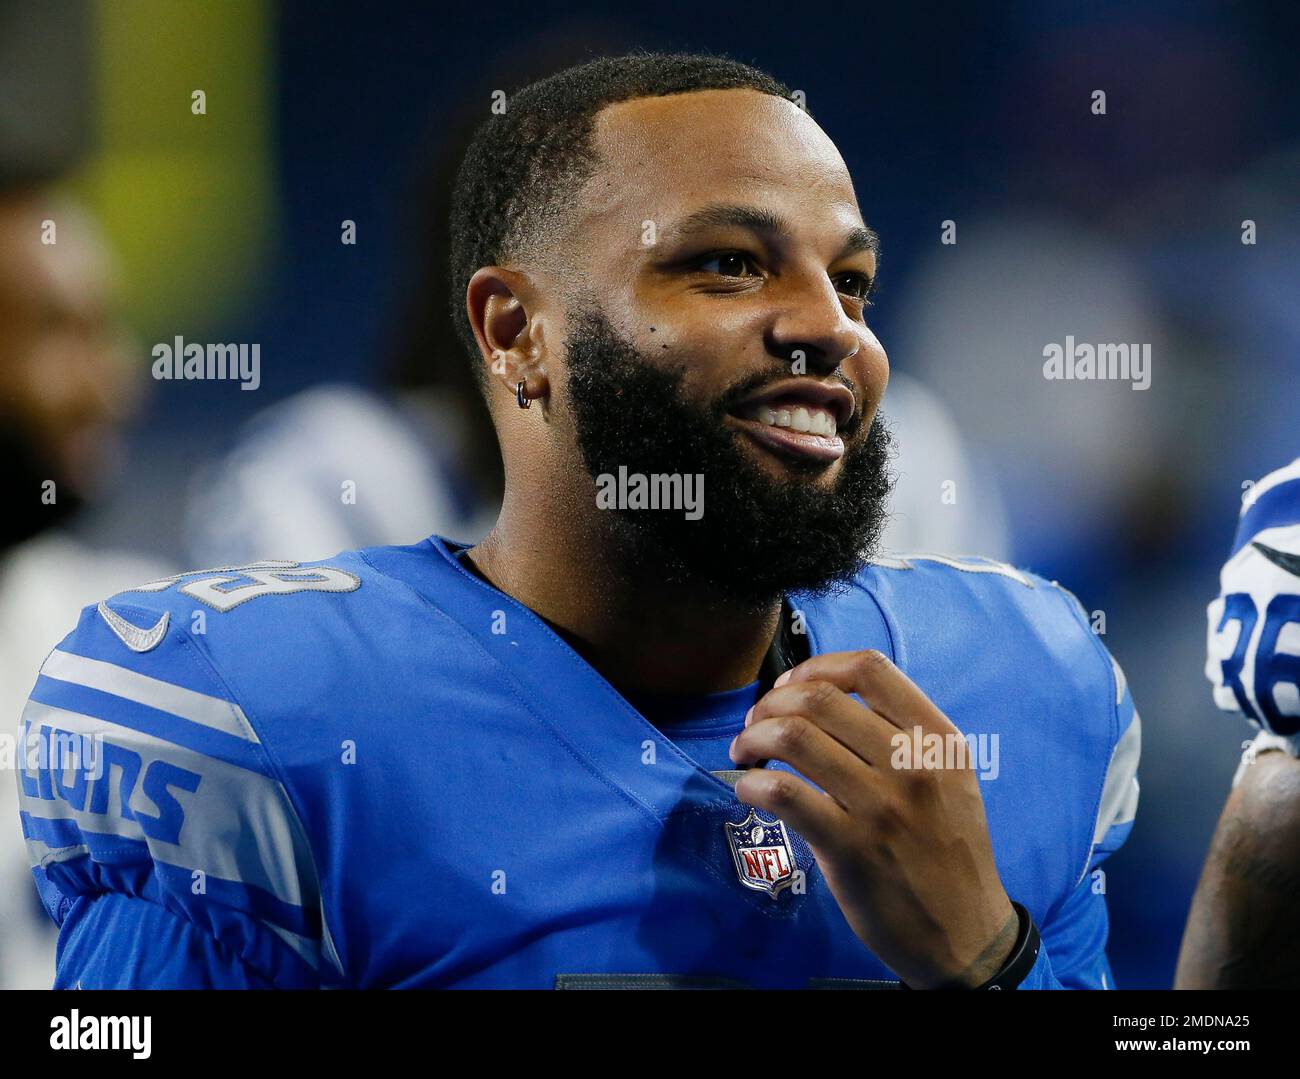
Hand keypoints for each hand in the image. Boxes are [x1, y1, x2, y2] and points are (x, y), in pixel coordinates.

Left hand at [729, 649, 1016, 987]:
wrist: (964, 933)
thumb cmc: (946, 849)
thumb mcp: (948, 778)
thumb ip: (900, 735)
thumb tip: (825, 699)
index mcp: (936, 739)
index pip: (869, 668)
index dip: (815, 667)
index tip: (790, 688)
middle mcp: (911, 764)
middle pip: (819, 698)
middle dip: (771, 703)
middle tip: (757, 723)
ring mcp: (880, 806)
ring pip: (793, 737)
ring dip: (753, 737)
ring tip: (746, 752)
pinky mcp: (849, 847)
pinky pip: (783, 793)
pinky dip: (751, 782)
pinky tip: (747, 789)